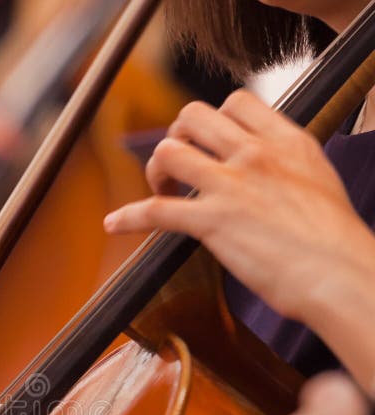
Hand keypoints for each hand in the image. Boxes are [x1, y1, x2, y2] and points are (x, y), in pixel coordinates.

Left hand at [103, 89, 374, 323]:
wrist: (339, 272)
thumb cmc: (334, 241)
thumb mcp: (318, 182)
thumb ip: (288, 168)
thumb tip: (271, 174)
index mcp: (285, 142)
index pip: (236, 102)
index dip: (212, 121)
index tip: (206, 144)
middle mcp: (255, 154)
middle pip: (193, 116)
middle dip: (177, 138)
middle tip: (178, 167)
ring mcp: (231, 185)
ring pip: (169, 152)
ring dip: (155, 172)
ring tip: (160, 193)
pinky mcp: (211, 221)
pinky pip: (154, 210)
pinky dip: (127, 217)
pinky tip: (114, 223)